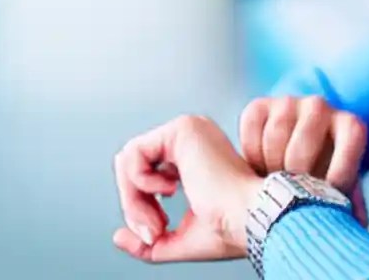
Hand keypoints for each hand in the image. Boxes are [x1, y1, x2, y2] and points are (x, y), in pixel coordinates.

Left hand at [112, 115, 263, 262]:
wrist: (249, 222)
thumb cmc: (229, 230)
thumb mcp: (179, 239)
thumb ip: (149, 239)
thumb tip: (119, 237)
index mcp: (192, 160)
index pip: (145, 174)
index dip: (140, 207)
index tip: (157, 234)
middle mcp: (190, 141)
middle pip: (133, 165)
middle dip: (134, 204)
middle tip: (154, 231)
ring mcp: (187, 131)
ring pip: (129, 159)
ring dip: (134, 198)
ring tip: (158, 221)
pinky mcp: (182, 129)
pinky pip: (135, 152)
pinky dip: (140, 182)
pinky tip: (170, 191)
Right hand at [239, 95, 368, 225]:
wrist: (287, 169)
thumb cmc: (319, 183)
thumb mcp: (337, 193)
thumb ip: (349, 205)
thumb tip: (356, 222)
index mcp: (349, 125)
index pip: (351, 135)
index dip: (341, 167)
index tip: (327, 193)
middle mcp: (319, 107)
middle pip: (306, 141)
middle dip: (296, 175)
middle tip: (292, 195)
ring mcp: (288, 102)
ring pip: (276, 135)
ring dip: (271, 165)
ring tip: (275, 184)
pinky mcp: (258, 106)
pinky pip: (252, 128)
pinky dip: (252, 154)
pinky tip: (259, 167)